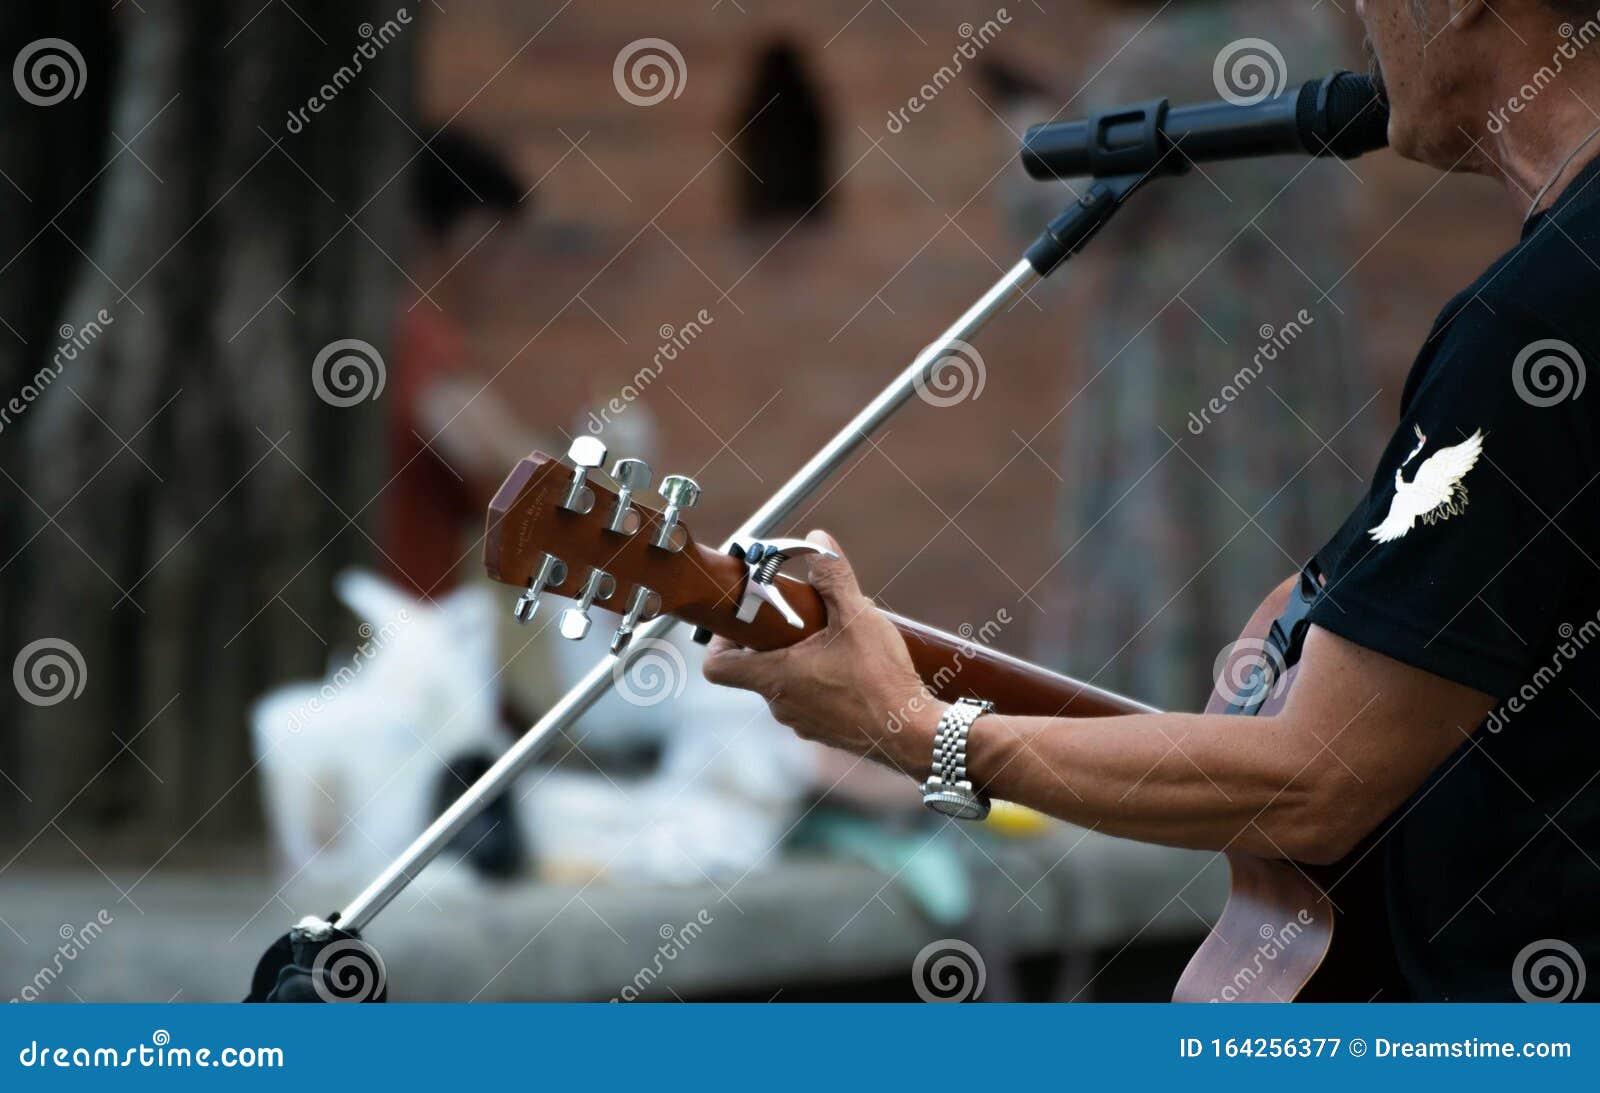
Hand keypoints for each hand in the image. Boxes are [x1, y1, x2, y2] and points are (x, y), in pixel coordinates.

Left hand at [701, 531, 938, 771]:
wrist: (913, 734)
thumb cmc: (880, 681)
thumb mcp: (856, 616)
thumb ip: (832, 576)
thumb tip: (817, 541)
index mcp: (774, 677)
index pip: (717, 666)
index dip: (720, 640)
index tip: (742, 620)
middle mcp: (780, 705)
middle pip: (755, 668)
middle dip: (773, 639)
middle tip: (799, 616)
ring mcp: (802, 722)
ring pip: (785, 684)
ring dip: (799, 660)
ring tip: (833, 639)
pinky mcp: (826, 731)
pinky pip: (811, 701)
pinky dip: (821, 682)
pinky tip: (853, 667)